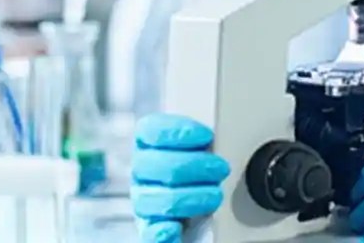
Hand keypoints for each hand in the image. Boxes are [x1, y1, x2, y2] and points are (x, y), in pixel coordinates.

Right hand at [130, 113, 229, 242]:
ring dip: (187, 198)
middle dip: (192, 166)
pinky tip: (173, 229)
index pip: (150, 131)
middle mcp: (142, 170)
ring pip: (151, 199)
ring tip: (215, 196)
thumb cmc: (205, 166)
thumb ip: (207, 138)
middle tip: (220, 168)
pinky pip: (149, 232)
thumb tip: (221, 136)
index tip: (206, 136)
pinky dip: (160, 233)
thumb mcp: (206, 145)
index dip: (177, 132)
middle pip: (154, 164)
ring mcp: (144, 199)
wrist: (202, 201)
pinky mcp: (151, 227)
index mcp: (150, 143)